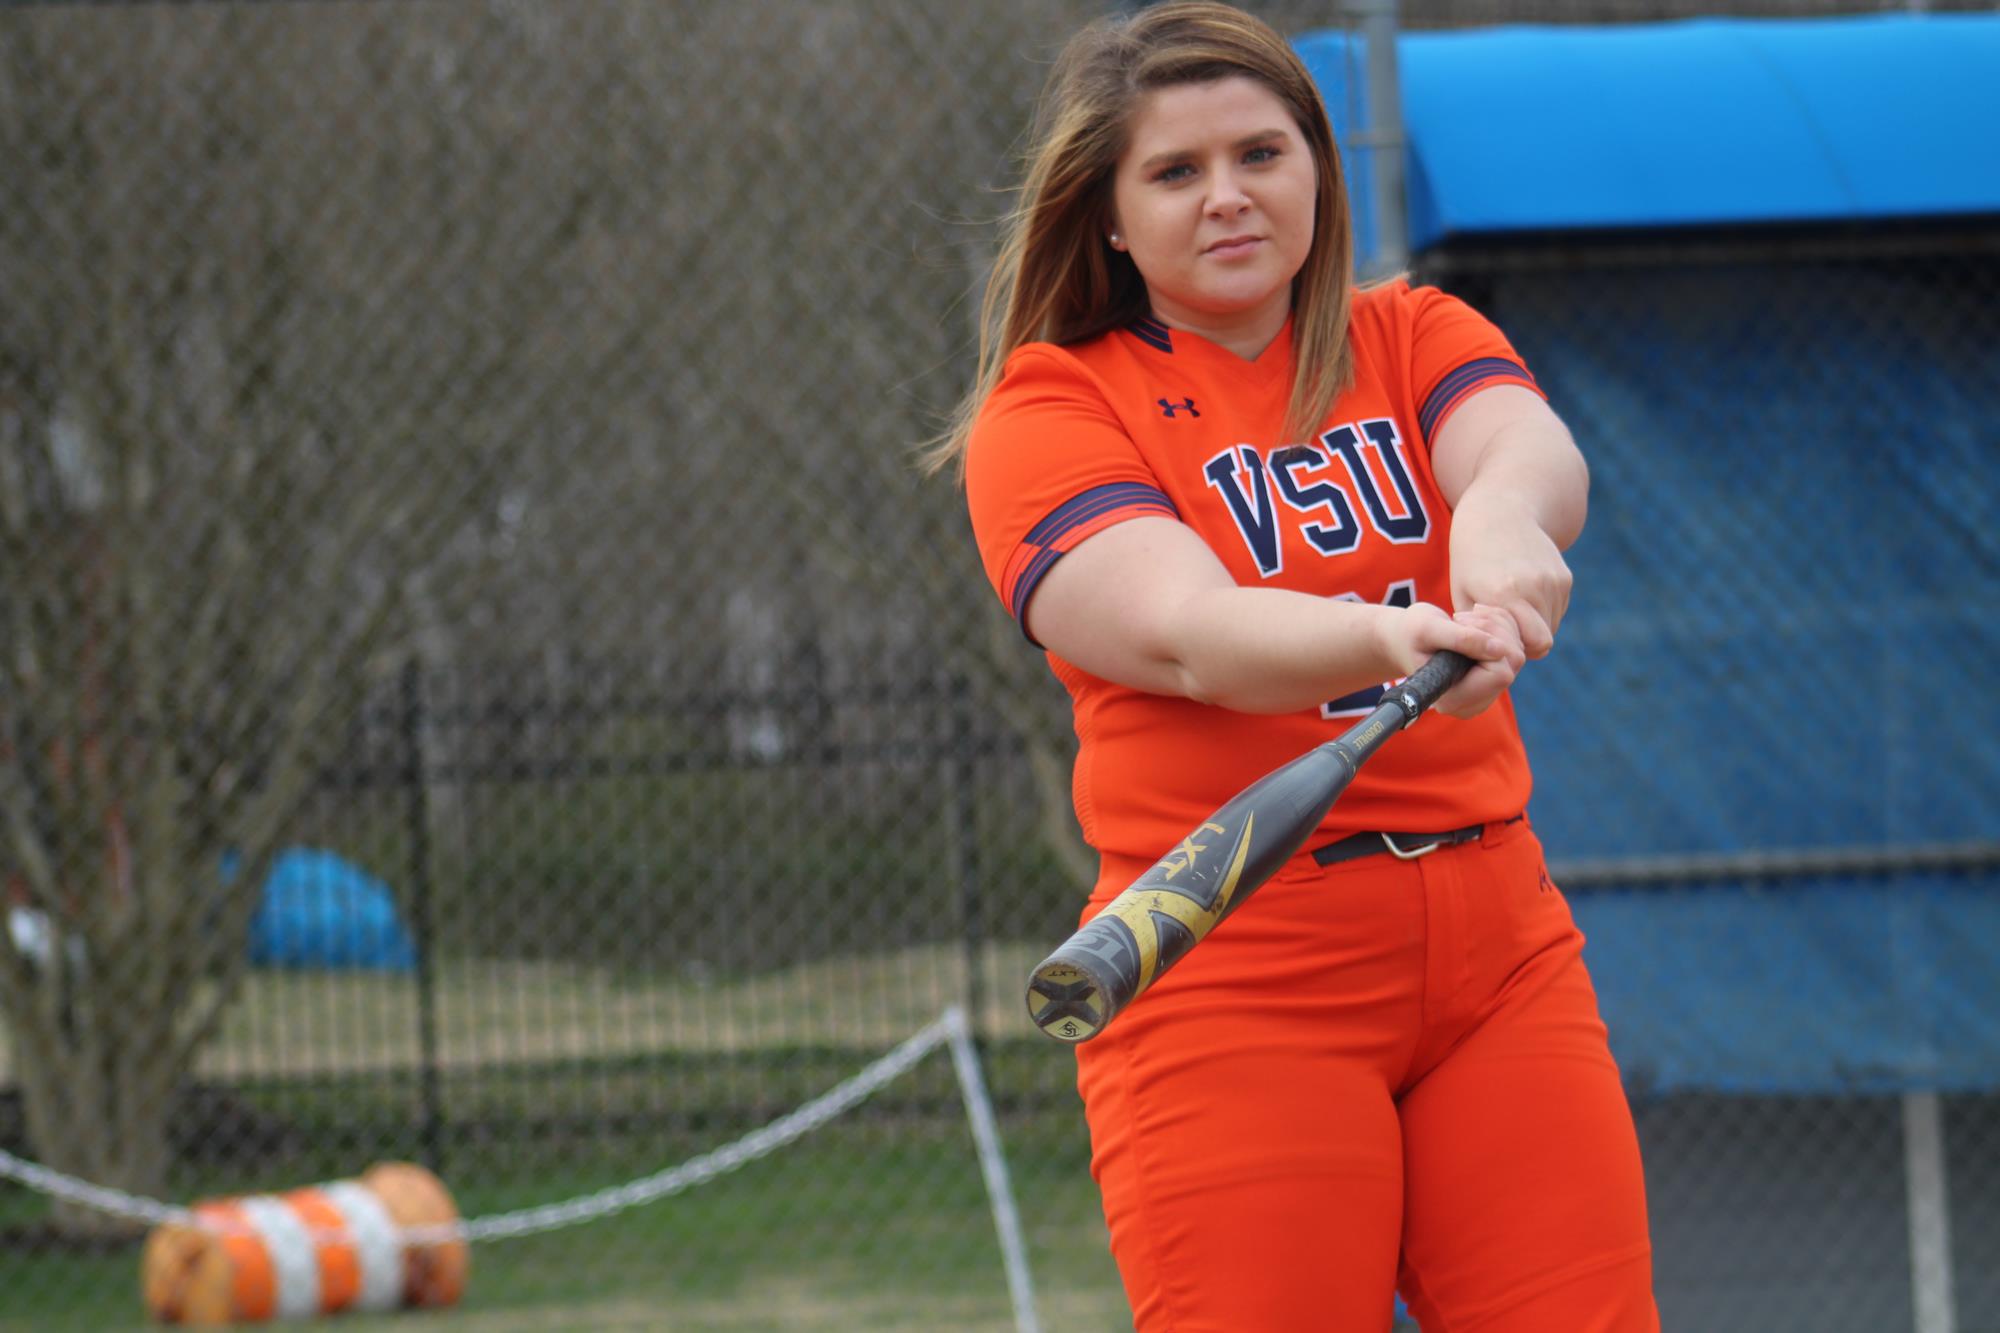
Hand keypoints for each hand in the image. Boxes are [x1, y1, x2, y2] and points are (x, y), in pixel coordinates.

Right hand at [1379, 602, 1525, 719]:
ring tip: (1464, 618)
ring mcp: (1486, 694)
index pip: (1499, 674)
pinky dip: (1501, 628)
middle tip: (1462, 617)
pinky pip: (1516, 648)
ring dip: (1497, 626)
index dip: (1489, 643)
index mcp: (1453, 700)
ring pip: (1517, 653)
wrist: (1405, 639)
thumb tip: (1500, 650)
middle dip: (1494, 631)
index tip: (1462, 625)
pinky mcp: (1494, 679)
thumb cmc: (1410, 634)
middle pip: (1513, 663)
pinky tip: (1475, 621)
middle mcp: (1473, 703)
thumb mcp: (1429, 629)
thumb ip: (1462, 639)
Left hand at [1449, 495, 1572, 658]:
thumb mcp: (1463, 593)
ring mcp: (1554, 582)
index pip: (1529, 648)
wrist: (1501, 510)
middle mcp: (1535, 588)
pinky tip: (1521, 592)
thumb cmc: (1471, 556)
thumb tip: (1493, 659)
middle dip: (1523, 643)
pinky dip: (1541, 610)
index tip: (1494, 639)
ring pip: (1550, 626)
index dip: (1513, 651)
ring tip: (1508, 607)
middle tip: (1502, 630)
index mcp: (1504, 594)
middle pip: (1543, 642)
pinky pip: (1556, 609)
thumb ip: (1480, 629)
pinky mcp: (1564, 577)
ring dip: (1532, 625)